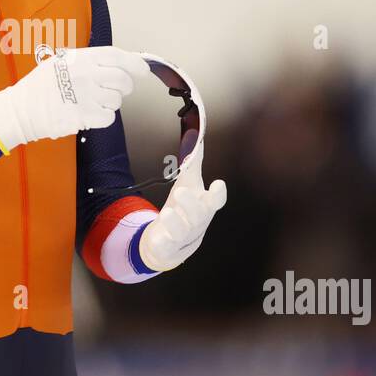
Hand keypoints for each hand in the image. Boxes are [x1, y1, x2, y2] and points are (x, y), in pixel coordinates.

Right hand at [0, 46, 149, 152]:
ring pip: (117, 100)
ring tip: (93, 102)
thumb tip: (115, 64)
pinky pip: (109, 117)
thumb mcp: (61, 62)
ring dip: (110, 103)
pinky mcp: (85, 116)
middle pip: (123, 80)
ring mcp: (87, 96)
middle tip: (115, 90)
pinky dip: (103, 117)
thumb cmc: (39, 87)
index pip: (117, 56)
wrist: (21, 110)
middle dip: (125, 87)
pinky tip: (90, 114)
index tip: (143, 69)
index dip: (134, 63)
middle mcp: (87, 75)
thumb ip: (87, 62)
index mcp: (81, 58)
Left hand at [135, 141, 226, 271]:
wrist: (173, 241)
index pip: (216, 201)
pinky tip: (158, 234)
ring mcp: (182, 236)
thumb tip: (197, 131)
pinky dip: (163, 241)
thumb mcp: (189, 183)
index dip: (218, 194)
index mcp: (204, 205)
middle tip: (181, 192)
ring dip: (176, 222)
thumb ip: (193, 160)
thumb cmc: (185, 207)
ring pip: (181, 231)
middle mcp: (196, 221)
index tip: (218, 183)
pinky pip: (166, 245)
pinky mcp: (167, 245)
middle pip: (199, 214)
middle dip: (192, 204)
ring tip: (168, 211)